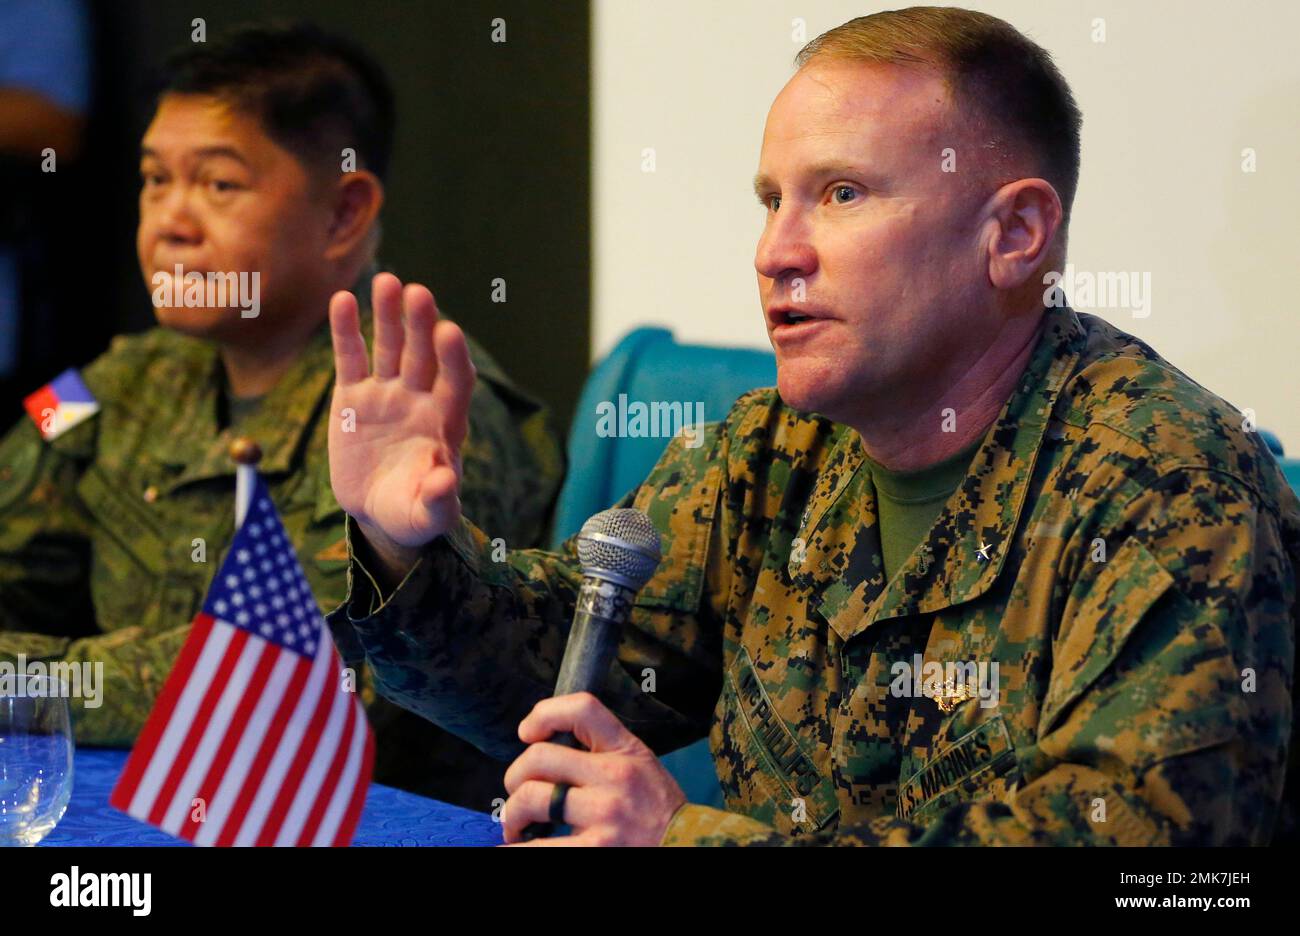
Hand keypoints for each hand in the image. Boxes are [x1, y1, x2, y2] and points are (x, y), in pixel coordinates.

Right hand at [328, 273, 475, 577]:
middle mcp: (419, 399)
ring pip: (389, 347)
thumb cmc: (412, 513)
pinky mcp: (353, 396)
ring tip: (386, 282)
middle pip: (423, 356)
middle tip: (418, 293)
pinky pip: (351, 358)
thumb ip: (438, 500)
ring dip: (388, 315)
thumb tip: (446, 480)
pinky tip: (342, 300)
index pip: (455, 383)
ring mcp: (386, 394)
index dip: (453, 358)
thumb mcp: (427, 516)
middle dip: (421, 326)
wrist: (379, 510)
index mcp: (446, 423)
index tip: (449, 332)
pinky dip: (347, 331)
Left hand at [500, 692, 686, 845]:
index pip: (582, 708)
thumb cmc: (659, 811)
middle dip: (515, 777)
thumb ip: (603, 753)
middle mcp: (615, 776)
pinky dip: (519, 849)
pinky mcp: (597, 850)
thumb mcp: (642, 766)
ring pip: (531, 799)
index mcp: (627, 750)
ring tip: (516, 827)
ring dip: (512, 816)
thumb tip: (544, 753)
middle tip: (516, 795)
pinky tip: (521, 848)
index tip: (527, 732)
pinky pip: (539, 847)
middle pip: (539, 757)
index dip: (544, 713)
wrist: (689, 847)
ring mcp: (605, 814)